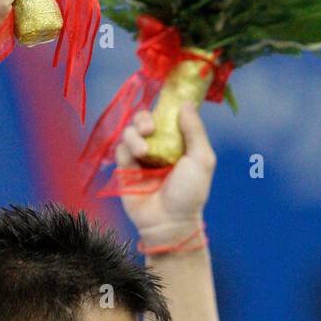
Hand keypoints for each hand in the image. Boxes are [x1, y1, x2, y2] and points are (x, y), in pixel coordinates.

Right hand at [117, 103, 215, 241]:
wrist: (169, 223)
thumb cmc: (190, 194)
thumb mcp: (201, 160)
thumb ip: (194, 130)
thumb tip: (187, 102)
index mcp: (177, 143)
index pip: (168, 116)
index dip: (165, 105)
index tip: (165, 97)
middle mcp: (158, 148)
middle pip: (144, 120)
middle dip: (143, 118)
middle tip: (149, 128)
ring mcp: (140, 158)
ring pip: (129, 132)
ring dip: (134, 135)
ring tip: (143, 151)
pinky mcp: (125, 169)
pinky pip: (119, 148)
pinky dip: (126, 148)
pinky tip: (136, 157)